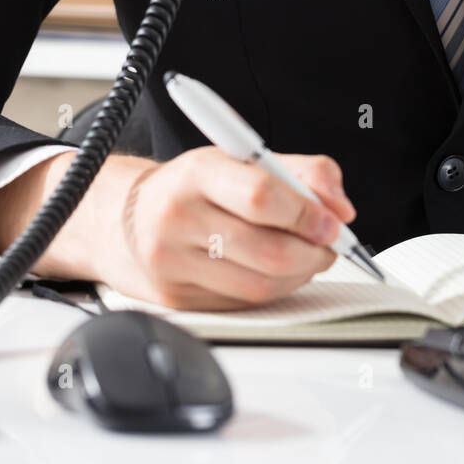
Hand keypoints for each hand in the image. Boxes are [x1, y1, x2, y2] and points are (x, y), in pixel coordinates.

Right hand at [106, 147, 356, 310]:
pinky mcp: (174, 298)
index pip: (262, 196)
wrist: (123, 218)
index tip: (334, 222)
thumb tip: (339, 207)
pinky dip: (272, 290)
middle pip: (267, 251)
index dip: (308, 214)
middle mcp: (178, 217)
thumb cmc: (191, 187)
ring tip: (306, 257)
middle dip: (314, 252)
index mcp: (198, 173)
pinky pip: (242, 304)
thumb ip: (301, 172)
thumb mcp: (242, 159)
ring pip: (259, 285)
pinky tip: (275, 272)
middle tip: (329, 244)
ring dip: (299, 275)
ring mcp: (172, 263)